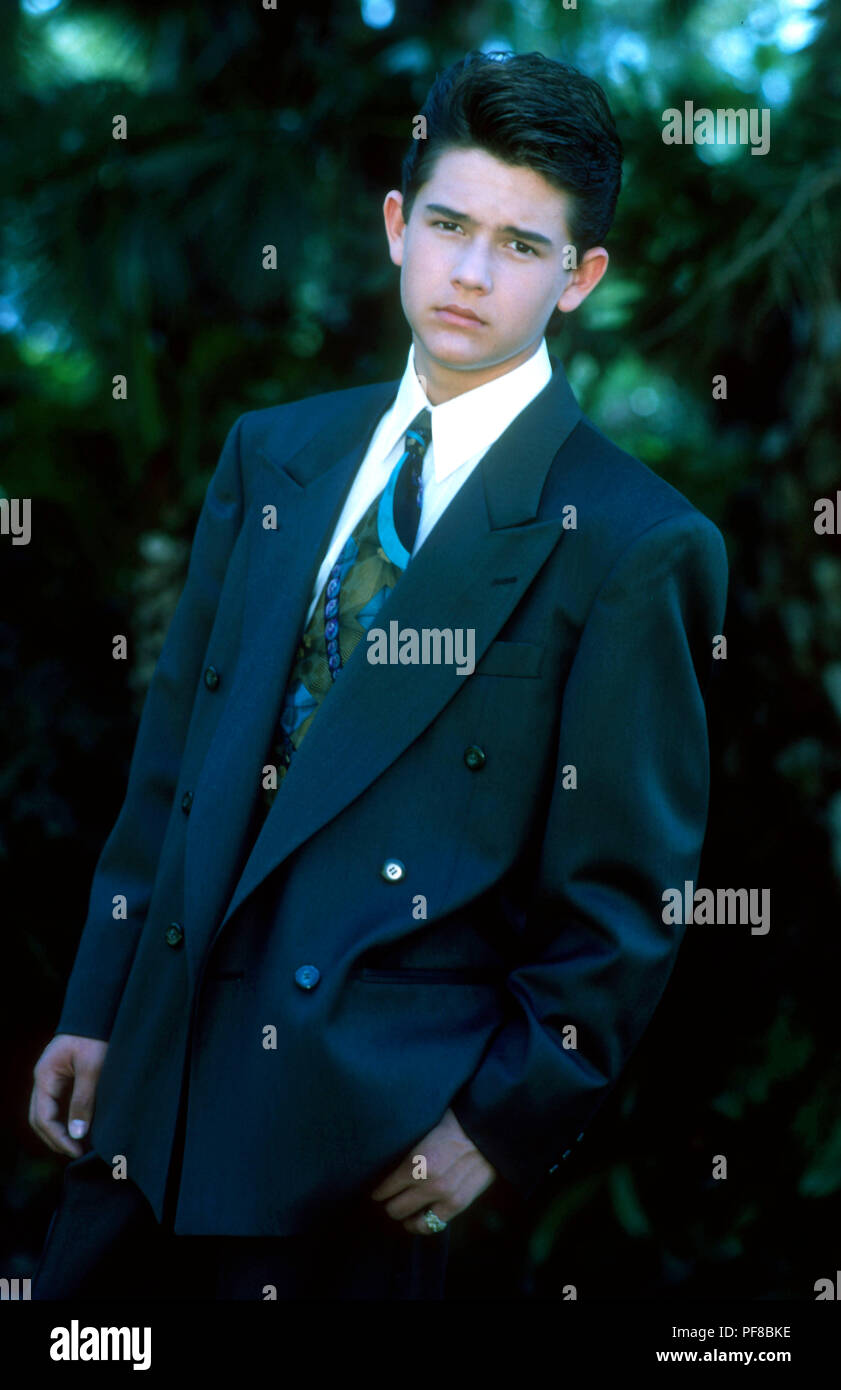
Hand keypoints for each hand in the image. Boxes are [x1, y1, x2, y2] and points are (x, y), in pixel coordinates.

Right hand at [29, 1034, 108, 1157]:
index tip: (77, 1151)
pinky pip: (59, 1104)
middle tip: (77, 1153)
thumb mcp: (92, 1068)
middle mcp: (44, 1079)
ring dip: (59, 1131)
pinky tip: (82, 1128)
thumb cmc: (95, 1036)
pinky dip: (66, 1119)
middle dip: (55, 1139)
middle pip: (40, 1119)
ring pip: (47, 1113)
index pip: (43, 1117)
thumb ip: (83, 1100)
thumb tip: (76, 1134)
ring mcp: (52, 1078)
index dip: (59, 1138)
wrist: (100, 1010)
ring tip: (79, 1145)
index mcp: (45, 1076)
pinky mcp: (64, 1077)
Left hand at [370, 1107, 496, 1234]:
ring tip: (402, 1211)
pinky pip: (434, 1225)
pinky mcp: (460, 1203)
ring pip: (412, 1222)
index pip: (385, 1188)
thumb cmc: (455, 1117)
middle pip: (395, 1208)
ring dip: (404, 1217)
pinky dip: (422, 1225)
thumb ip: (407, 1142)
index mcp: (416, 1161)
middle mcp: (429, 1183)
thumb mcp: (425, 1125)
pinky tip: (417, 1219)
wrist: (489, 1124)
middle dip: (389, 1203)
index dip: (378, 1190)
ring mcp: (445, 1196)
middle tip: (388, 1198)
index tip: (376, 1189)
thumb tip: (385, 1150)